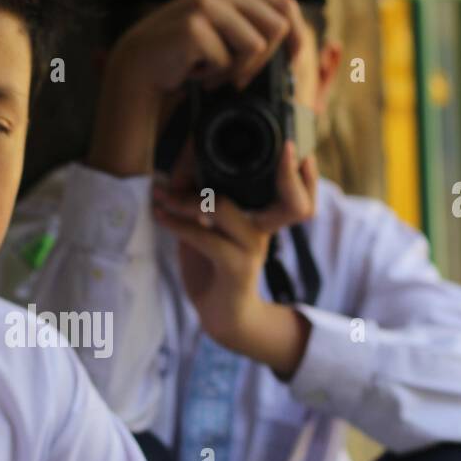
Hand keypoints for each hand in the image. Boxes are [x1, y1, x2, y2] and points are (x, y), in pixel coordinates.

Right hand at [87, 0, 305, 177]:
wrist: (138, 65)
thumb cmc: (183, 55)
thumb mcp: (221, 31)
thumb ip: (250, 24)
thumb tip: (299, 40)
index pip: (285, 6)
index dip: (296, 38)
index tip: (294, 65)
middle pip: (279, 26)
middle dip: (265, 61)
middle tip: (238, 78)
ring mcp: (207, 4)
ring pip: (257, 46)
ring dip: (237, 70)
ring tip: (210, 72)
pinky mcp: (195, 26)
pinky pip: (228, 61)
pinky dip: (213, 76)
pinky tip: (193, 73)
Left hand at [151, 139, 316, 376]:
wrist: (222, 315)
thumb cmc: (215, 265)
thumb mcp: (208, 225)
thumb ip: (200, 195)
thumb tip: (180, 164)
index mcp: (266, 215)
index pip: (296, 191)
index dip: (300, 173)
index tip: (288, 145)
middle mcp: (265, 229)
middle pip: (288, 200)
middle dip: (279, 173)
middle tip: (241, 152)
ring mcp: (252, 248)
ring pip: (223, 208)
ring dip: (186, 197)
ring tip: (163, 195)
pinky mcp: (234, 268)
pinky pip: (204, 237)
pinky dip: (177, 223)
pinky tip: (160, 214)